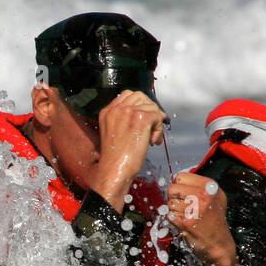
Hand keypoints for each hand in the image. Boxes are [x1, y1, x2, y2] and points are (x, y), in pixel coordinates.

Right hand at [87, 90, 166, 209]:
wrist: (115, 170)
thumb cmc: (116, 158)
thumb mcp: (115, 134)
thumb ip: (126, 121)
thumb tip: (153, 113)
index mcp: (107, 112)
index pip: (127, 95)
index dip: (140, 105)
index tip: (146, 118)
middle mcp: (116, 109)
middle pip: (141, 97)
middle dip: (150, 111)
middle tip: (153, 127)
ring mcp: (128, 112)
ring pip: (152, 107)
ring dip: (156, 123)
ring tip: (151, 139)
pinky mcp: (140, 118)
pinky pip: (158, 117)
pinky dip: (159, 130)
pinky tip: (152, 142)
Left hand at [166, 173, 237, 265]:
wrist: (220, 245)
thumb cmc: (214, 221)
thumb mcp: (214, 198)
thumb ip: (198, 186)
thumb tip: (176, 180)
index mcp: (210, 186)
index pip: (181, 177)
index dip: (178, 186)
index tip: (184, 195)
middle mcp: (204, 195)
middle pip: (172, 189)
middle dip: (174, 198)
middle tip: (183, 207)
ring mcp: (196, 208)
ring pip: (170, 203)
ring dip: (174, 211)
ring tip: (187, 217)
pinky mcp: (187, 222)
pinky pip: (169, 216)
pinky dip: (173, 221)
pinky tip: (184, 224)